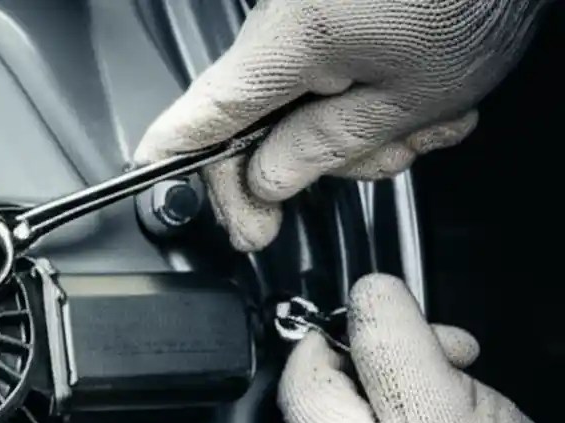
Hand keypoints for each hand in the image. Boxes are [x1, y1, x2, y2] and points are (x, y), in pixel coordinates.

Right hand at [135, 0, 547, 251]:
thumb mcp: (407, 99)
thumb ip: (324, 147)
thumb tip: (268, 181)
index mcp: (283, 44)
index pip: (200, 120)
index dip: (187, 175)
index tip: (205, 211)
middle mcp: (279, 21)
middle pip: (258, 121)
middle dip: (316, 159)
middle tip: (366, 172)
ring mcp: (304, 10)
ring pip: (306, 101)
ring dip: (363, 129)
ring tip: (425, 122)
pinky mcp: (331, 8)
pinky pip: (332, 69)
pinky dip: (374, 95)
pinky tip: (425, 99)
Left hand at [279, 274, 564, 422]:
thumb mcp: (448, 404)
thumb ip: (393, 344)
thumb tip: (365, 295)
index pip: (303, 374)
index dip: (345, 332)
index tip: (393, 318)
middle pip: (336, 400)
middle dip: (390, 360)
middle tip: (453, 353)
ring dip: (410, 399)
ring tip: (467, 401)